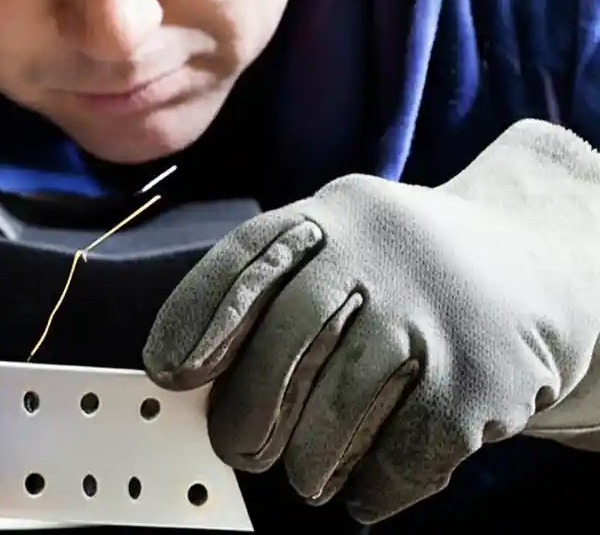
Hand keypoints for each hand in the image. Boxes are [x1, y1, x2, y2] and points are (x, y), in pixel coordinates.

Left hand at [142, 119, 599, 522]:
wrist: (535, 264)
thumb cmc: (399, 270)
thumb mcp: (338, 240)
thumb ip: (271, 283)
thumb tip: (187, 367)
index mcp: (335, 215)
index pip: (250, 255)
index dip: (199, 316)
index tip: (169, 372)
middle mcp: (383, 253)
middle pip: (288, 337)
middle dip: (249, 407)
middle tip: (235, 448)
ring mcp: (437, 312)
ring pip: (341, 403)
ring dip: (307, 455)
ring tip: (300, 474)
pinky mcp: (485, 376)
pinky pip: (408, 449)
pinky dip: (374, 484)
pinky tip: (360, 490)